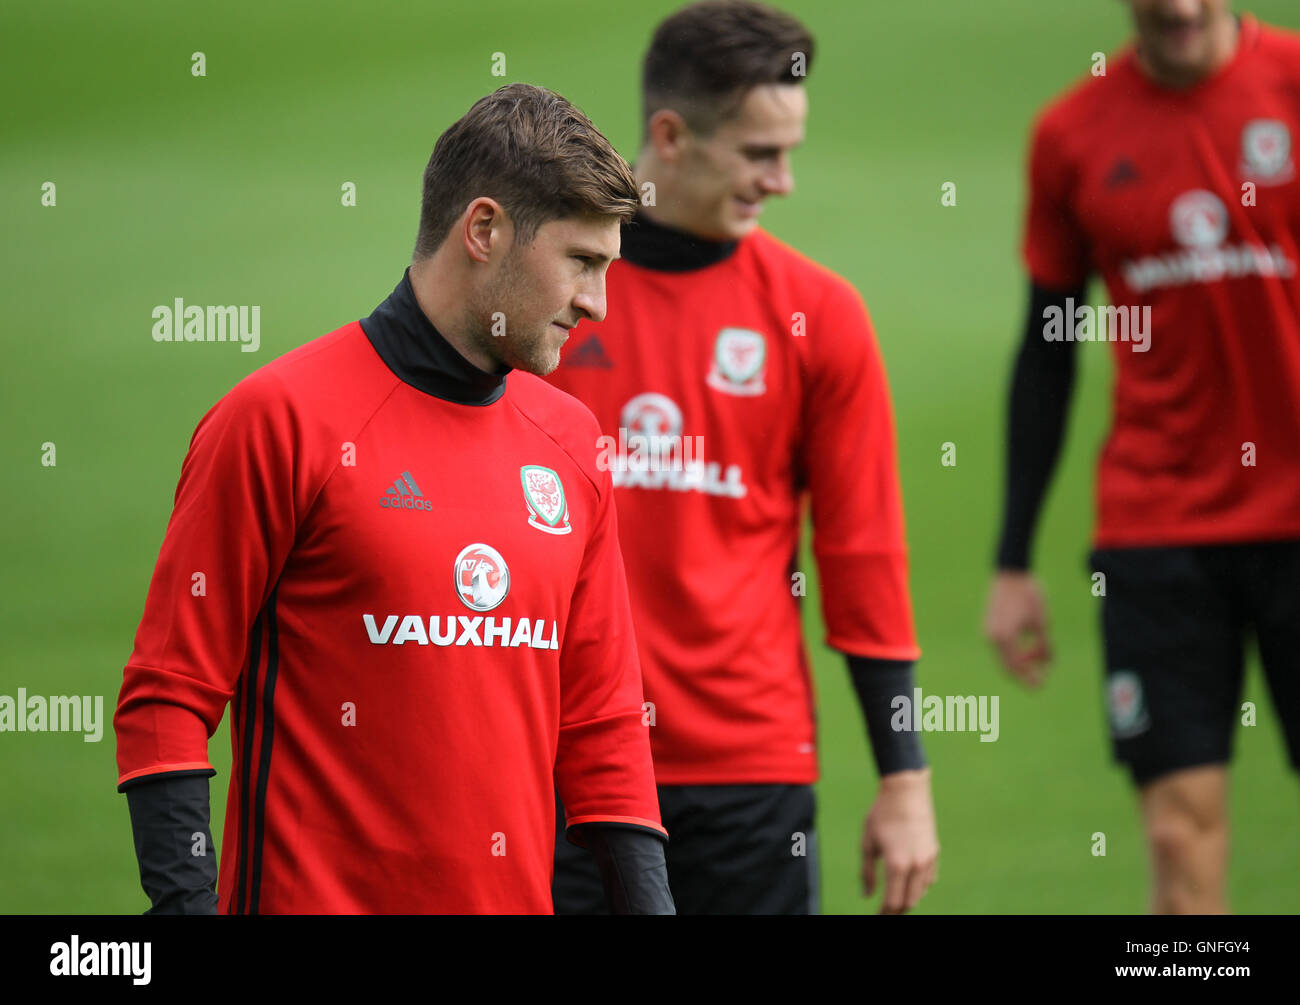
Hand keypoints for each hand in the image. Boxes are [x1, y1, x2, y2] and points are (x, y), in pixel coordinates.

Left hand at [861, 767, 937, 913]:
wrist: (906, 791)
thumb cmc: (882, 815)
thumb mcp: (868, 843)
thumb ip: (867, 872)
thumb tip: (867, 896)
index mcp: (897, 865)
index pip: (893, 902)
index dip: (884, 913)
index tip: (877, 917)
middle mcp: (916, 866)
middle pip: (909, 902)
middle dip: (897, 910)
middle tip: (885, 912)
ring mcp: (928, 860)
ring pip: (921, 892)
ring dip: (909, 899)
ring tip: (896, 900)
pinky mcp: (934, 852)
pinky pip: (929, 879)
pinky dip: (919, 887)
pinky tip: (910, 884)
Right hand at [984, 569, 1051, 686]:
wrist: (1011, 573)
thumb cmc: (1029, 595)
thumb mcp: (1042, 622)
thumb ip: (1045, 645)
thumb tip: (1048, 663)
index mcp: (1005, 637)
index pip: (1017, 667)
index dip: (1029, 678)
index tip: (1040, 686)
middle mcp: (992, 637)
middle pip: (1007, 666)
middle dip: (1024, 674)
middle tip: (1040, 679)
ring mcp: (988, 632)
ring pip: (1004, 657)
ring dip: (1021, 661)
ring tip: (1040, 656)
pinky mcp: (989, 626)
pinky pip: (1001, 647)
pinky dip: (1014, 652)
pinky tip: (1029, 648)